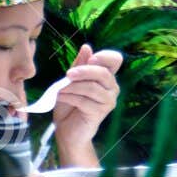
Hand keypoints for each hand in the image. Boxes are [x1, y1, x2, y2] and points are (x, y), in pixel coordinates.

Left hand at [50, 45, 122, 167]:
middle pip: (103, 73)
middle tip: (68, 74)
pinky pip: (85, 100)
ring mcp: (108, 101)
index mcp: (107, 76)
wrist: (66, 129)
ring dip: (73, 87)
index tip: (90, 59)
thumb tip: (87, 46)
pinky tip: (61, 97)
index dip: (104, 56)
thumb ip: (79, 65)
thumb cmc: (69, 104)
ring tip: (60, 90)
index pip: (116, 59)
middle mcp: (112, 87)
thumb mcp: (71, 81)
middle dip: (84, 71)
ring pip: (92, 87)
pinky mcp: (100, 113)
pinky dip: (70, 97)